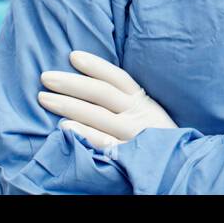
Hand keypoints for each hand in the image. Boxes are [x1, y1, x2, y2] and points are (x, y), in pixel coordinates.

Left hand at [37, 50, 175, 149]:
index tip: (72, 56)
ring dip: (69, 105)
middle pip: (101, 94)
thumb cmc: (155, 136)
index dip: (95, 66)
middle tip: (45, 77)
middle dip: (71, 83)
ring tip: (45, 99)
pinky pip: (103, 143)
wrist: (178, 166)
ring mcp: (132, 136)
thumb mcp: (147, 112)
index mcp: (142, 101)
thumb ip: (125, 100)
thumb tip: (91, 81)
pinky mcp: (127, 156)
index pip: (117, 78)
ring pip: (98, 115)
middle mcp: (138, 115)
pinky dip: (84, 133)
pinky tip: (64, 128)